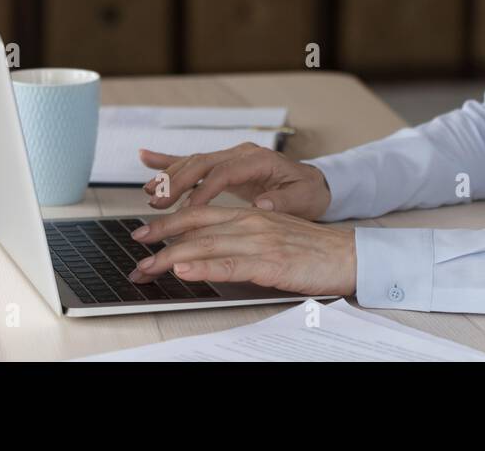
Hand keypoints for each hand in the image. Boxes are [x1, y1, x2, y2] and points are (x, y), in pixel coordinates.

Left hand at [127, 206, 356, 296]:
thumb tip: (214, 247)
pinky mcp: (270, 262)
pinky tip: (184, 271)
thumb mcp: (275, 235)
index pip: (201, 213)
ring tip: (146, 267)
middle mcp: (252, 221)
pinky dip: (204, 267)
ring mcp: (260, 240)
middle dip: (160, 237)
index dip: (169, 222)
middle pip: (196, 226)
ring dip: (171, 257)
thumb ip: (245, 236)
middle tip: (134, 249)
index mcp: (252, 213)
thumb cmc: (314, 250)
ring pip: (206, 245)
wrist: (350, 255)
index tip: (144, 233)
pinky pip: (231, 264)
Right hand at [139, 142, 332, 219]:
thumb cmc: (308, 192)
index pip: (225, 172)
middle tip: (156, 204)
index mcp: (260, 160)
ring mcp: (231, 157)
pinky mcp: (224, 165)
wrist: (315, 183)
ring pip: (193, 162)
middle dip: (176, 182)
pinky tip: (145, 157)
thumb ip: (283, 202)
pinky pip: (193, 161)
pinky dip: (168, 160)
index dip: (204, 189)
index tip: (187, 209)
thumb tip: (262, 204)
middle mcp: (242, 154)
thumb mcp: (303, 199)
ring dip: (168, 176)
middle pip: (202, 162)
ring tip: (147, 194)